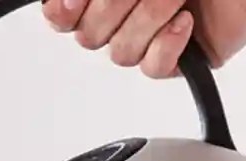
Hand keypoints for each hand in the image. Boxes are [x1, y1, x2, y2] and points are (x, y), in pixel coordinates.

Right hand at [42, 0, 245, 77]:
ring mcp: (146, 41)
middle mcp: (120, 18)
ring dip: (150, 18)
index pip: (61, 16)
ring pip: (120, 53)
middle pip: (87, 36)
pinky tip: (186, 23)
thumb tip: (59, 2)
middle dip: (116, 6)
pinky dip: (169, 44)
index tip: (72, 3)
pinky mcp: (174, 61)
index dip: (62, 13)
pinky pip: (153, 68)